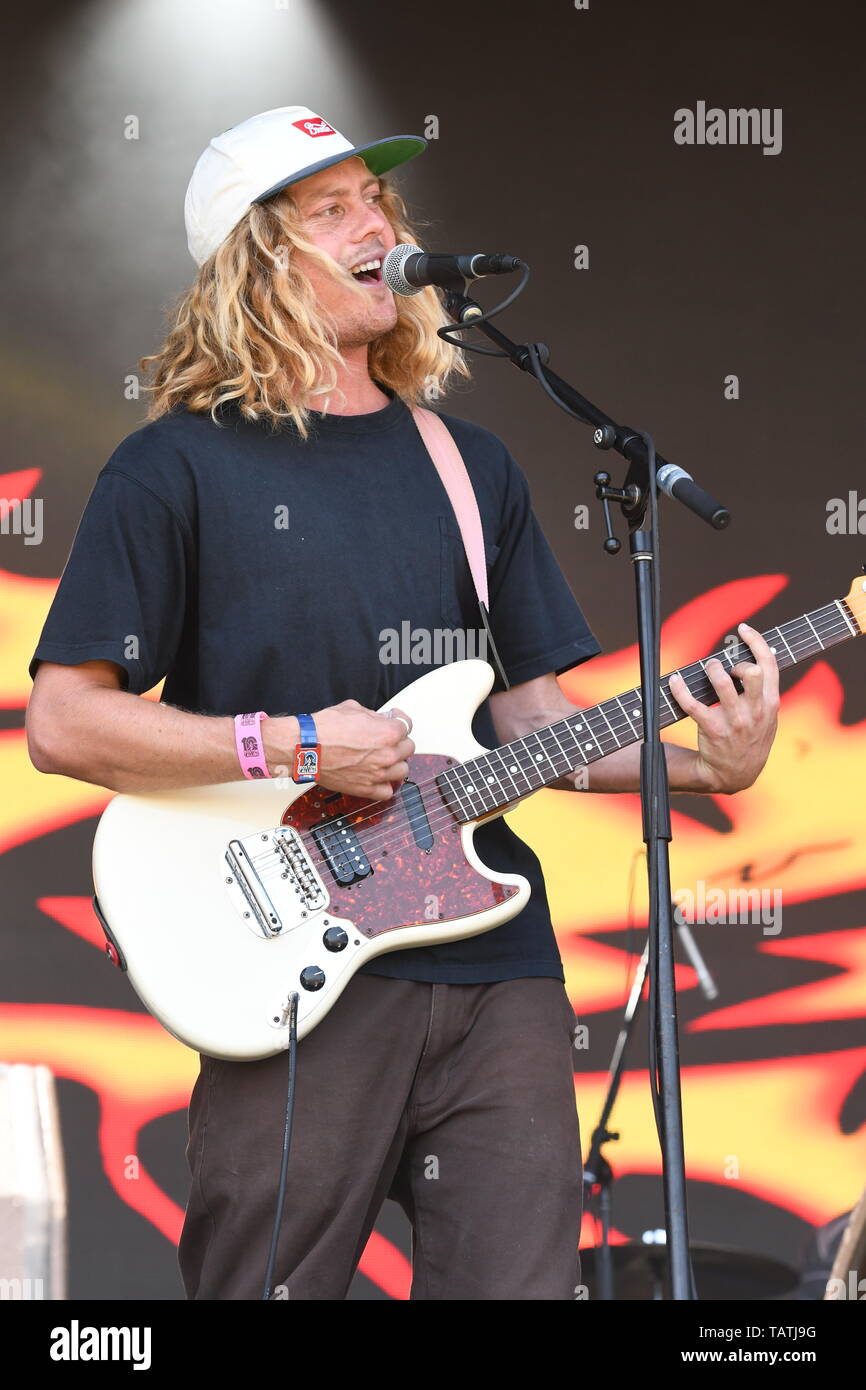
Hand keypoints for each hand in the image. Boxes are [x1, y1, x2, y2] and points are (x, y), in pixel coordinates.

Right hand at [309, 700, 414, 799]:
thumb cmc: (324, 729)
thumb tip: (379, 720)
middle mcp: (387, 755)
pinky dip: (385, 785)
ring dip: (395, 763)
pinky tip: (378, 777)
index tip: (393, 721)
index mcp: (387, 733)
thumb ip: (373, 716)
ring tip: (384, 758)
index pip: (407, 725)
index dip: (399, 721)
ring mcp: (378, 774)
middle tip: (386, 739)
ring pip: (402, 770)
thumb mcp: (353, 709)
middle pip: (408, 748)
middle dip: (398, 741)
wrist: (305, 748)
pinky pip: (387, 791)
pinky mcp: (366, 789)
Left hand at [668, 623, 779, 793]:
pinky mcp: (713, 729)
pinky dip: (680, 690)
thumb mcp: (768, 717)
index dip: (756, 641)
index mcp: (771, 703)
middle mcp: (755, 710)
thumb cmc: (751, 738)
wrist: (736, 774)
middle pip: (751, 672)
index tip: (743, 629)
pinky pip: (693, 704)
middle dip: (735, 662)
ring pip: (722, 683)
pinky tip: (675, 682)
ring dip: (711, 670)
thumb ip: (764, 691)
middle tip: (725, 666)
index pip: (769, 664)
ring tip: (707, 669)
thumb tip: (756, 658)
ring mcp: (735, 721)